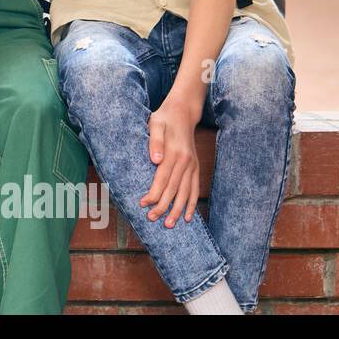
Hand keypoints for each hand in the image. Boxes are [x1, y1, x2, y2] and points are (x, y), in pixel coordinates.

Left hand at [139, 94, 201, 227]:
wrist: (182, 113)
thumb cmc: (164, 118)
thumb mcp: (155, 124)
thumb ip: (155, 141)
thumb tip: (155, 159)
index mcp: (174, 153)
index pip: (162, 179)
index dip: (153, 194)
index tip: (143, 204)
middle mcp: (185, 162)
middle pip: (173, 189)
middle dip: (163, 206)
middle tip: (152, 219)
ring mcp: (192, 166)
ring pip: (186, 193)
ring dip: (177, 210)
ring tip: (169, 225)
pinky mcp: (195, 167)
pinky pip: (195, 189)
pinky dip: (191, 204)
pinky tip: (187, 217)